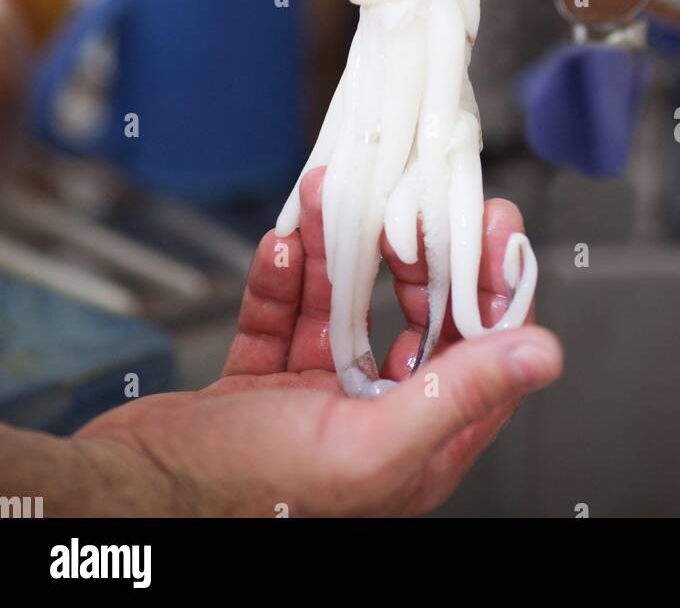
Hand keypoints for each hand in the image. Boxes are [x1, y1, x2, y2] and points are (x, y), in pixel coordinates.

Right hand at [74, 168, 561, 516]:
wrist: (125, 496)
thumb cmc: (241, 494)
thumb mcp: (365, 444)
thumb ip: (455, 395)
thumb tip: (543, 355)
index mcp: (412, 450)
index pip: (477, 358)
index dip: (492, 288)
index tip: (495, 224)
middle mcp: (369, 424)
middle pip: (411, 321)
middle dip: (413, 253)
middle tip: (419, 194)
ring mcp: (311, 402)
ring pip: (343, 306)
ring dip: (337, 247)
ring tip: (333, 194)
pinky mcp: (258, 384)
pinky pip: (283, 315)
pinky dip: (282, 277)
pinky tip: (282, 246)